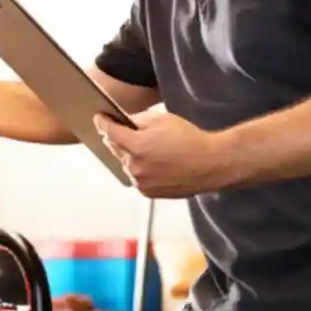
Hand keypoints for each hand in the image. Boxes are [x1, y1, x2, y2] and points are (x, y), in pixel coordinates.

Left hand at [93, 110, 234, 197]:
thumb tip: (125, 123)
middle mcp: (135, 166)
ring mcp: (141, 182)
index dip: (103, 123)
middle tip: (122, 130)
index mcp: (136, 146)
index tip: (99, 118)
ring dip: (129, 155)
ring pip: (125, 164)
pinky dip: (139, 169)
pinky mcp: (148, 192)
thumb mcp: (163, 120)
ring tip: (146, 149)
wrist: (211, 164)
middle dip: (117, 139)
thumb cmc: (190, 139)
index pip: (109, 132)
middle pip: (115, 149)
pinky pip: (136, 177)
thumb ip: (138, 120)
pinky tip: (153, 162)